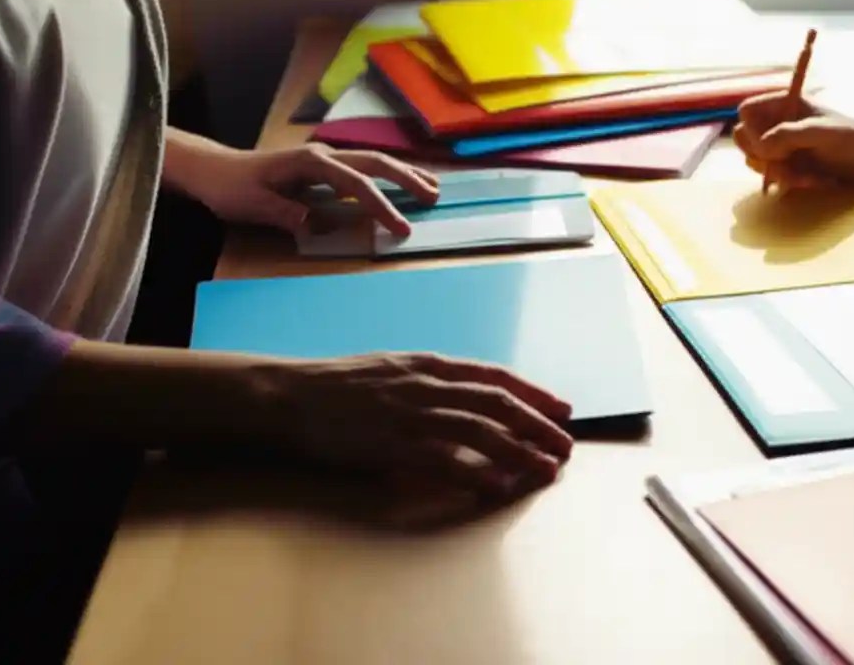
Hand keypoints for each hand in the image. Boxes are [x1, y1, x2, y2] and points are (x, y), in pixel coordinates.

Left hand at [194, 143, 439, 236]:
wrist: (213, 170)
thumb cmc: (231, 188)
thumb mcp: (252, 204)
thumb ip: (284, 212)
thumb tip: (314, 222)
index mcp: (310, 162)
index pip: (356, 184)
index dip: (381, 206)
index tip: (400, 228)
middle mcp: (322, 155)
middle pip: (375, 162)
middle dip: (406, 179)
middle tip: (433, 197)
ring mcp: (324, 158)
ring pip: (372, 161)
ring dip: (403, 172)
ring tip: (432, 186)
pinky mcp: (323, 166)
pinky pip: (362, 168)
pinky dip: (387, 174)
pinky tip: (401, 181)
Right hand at [267, 353, 573, 499]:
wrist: (287, 397)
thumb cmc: (334, 387)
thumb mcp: (389, 371)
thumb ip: (427, 385)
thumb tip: (463, 402)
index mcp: (428, 365)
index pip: (495, 376)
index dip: (534, 393)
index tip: (562, 407)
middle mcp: (427, 385)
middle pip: (499, 403)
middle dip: (538, 424)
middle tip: (566, 445)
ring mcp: (412, 413)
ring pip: (482, 431)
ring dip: (520, 451)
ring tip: (547, 469)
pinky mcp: (394, 444)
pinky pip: (447, 460)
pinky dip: (477, 473)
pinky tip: (499, 487)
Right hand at [732, 91, 853, 189]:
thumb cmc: (852, 138)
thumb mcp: (820, 133)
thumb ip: (788, 135)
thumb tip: (760, 148)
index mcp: (784, 104)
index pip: (746, 113)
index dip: (752, 130)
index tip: (769, 146)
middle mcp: (779, 123)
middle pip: (746, 139)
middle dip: (765, 158)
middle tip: (787, 165)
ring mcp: (782, 145)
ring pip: (758, 162)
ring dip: (781, 173)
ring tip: (809, 176)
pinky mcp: (789, 165)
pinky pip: (773, 176)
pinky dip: (790, 182)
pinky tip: (814, 181)